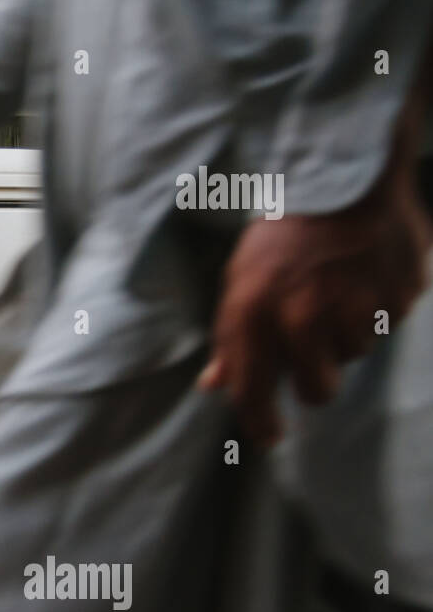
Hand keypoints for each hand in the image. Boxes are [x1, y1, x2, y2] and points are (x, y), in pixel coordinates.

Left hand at [199, 161, 430, 445]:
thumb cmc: (281, 234)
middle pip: (316, 391)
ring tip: (336, 289)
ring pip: (354, 357)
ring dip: (345, 336)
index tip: (269, 438)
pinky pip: (387, 325)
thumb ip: (231, 338)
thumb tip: (215, 385)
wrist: (340, 173)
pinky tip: (364, 274)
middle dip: (314, 379)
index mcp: (254, 312)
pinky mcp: (397, 296)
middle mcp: (303, 316)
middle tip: (313, 348)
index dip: (261, 422)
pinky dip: (377, 308)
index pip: (253, 390)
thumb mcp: (239, 280)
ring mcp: (354, 307)